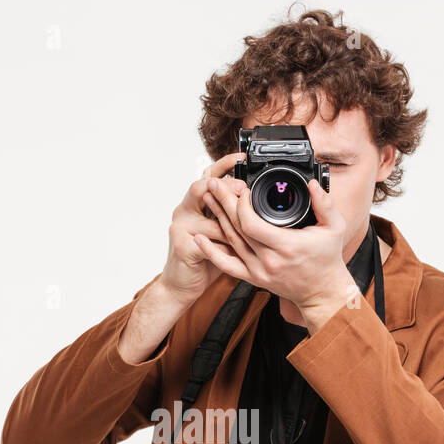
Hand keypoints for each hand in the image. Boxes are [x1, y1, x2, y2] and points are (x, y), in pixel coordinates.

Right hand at [116, 153, 241, 363]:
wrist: (182, 286)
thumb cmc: (205, 259)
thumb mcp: (222, 233)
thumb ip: (234, 218)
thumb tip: (262, 205)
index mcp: (195, 203)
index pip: (208, 174)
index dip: (224, 164)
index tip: (243, 157)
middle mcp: (185, 210)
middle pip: (202, 186)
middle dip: (225, 184)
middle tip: (244, 186)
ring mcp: (181, 226)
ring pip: (207, 212)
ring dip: (229, 216)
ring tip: (246, 218)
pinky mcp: (182, 245)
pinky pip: (208, 239)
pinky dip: (225, 243)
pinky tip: (237, 248)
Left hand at [193, 176, 359, 331]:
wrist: (321, 292)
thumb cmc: (328, 259)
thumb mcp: (334, 228)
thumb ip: (325, 204)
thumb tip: (312, 184)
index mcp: (286, 246)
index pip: (252, 223)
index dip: (241, 204)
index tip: (242, 188)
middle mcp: (268, 261)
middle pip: (236, 229)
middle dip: (223, 203)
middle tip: (213, 183)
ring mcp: (258, 271)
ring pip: (230, 242)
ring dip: (217, 218)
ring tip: (207, 198)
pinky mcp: (253, 278)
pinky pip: (227, 265)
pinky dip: (211, 252)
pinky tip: (199, 238)